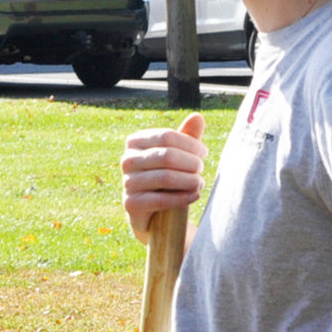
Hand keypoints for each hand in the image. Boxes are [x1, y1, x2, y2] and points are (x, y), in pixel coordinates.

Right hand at [120, 112, 207, 242]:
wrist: (157, 214)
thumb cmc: (170, 179)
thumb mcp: (179, 157)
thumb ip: (187, 137)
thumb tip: (197, 117)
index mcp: (135, 142)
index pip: (166, 136)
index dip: (190, 144)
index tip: (203, 153)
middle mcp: (127, 160)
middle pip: (167, 156)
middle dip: (191, 163)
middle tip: (201, 171)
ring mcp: (127, 182)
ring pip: (165, 177)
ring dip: (190, 180)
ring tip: (199, 183)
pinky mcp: (131, 204)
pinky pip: (160, 199)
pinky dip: (182, 197)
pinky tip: (195, 196)